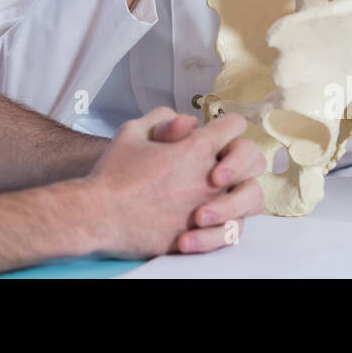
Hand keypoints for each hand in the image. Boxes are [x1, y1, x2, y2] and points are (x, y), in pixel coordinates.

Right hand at [86, 107, 265, 257]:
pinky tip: (207, 221)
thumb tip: (187, 122)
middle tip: (222, 164)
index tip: (217, 132)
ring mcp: (209, 207)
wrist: (99, 215)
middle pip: (253, 159)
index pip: (234, 125)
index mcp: (196, 147)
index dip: (227, 125)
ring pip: (252, 198)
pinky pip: (233, 231)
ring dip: (240, 193)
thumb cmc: (113, 173)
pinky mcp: (202, 234)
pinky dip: (226, 226)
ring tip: (218, 195)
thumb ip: (163, 118)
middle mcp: (210, 176)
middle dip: (242, 157)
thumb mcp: (132, 130)